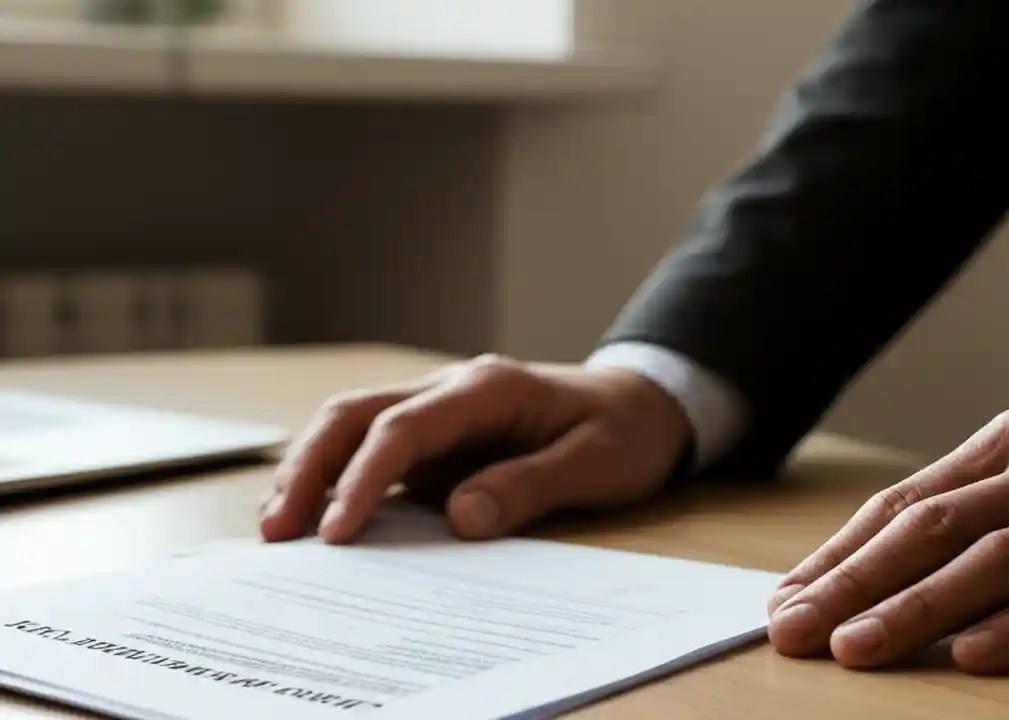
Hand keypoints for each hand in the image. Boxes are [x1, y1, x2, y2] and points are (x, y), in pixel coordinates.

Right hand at [259, 355, 690, 543]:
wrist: (640, 407)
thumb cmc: (623, 432)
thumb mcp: (597, 463)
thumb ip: (530, 486)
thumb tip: (460, 519)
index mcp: (487, 388)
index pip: (405, 426)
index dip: (365, 477)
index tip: (338, 531)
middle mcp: (451, 391)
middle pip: (357, 415)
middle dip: (310, 468)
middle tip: (278, 531)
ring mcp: (439, 411)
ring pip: (353, 426)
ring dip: (312, 471)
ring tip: (278, 529)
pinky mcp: (437, 439)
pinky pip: (374, 451)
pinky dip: (338, 479)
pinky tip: (316, 515)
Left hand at [767, 407, 1008, 672]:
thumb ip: (970, 509)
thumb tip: (876, 571)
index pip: (904, 503)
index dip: (839, 554)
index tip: (785, 597)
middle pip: (933, 528)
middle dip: (852, 583)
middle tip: (792, 629)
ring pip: (995, 561)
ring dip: (917, 608)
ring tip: (856, 649)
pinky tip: (974, 656)